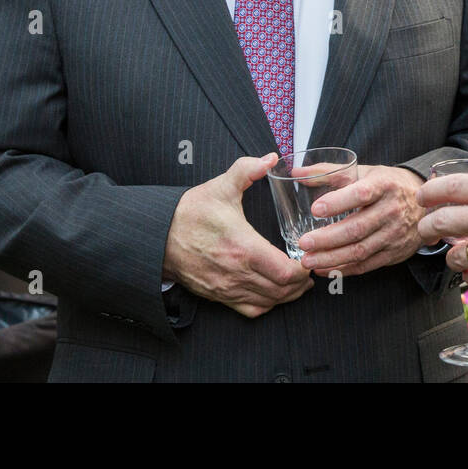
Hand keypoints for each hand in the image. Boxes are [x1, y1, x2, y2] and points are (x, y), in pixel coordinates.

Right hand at [162, 153, 312, 316]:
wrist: (157, 236)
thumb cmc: (189, 213)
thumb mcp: (220, 187)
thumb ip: (247, 170)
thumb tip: (269, 158)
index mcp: (243, 248)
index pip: (285, 272)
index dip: (304, 270)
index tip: (309, 258)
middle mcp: (237, 273)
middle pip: (282, 290)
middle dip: (301, 283)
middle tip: (310, 270)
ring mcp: (227, 288)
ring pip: (268, 302)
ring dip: (287, 294)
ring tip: (298, 282)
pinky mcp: (218, 295)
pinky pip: (250, 310)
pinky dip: (267, 303)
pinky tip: (274, 292)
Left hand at [297, 165, 425, 275]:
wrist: (425, 205)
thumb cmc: (387, 185)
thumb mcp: (365, 172)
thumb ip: (330, 173)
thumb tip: (296, 173)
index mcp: (384, 186)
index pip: (361, 194)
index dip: (338, 202)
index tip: (315, 209)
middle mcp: (392, 211)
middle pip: (357, 228)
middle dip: (327, 238)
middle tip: (304, 243)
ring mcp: (394, 234)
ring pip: (360, 251)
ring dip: (331, 258)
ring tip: (307, 260)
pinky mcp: (394, 253)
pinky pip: (366, 265)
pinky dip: (343, 269)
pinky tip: (323, 269)